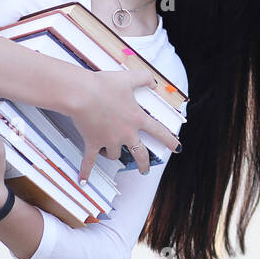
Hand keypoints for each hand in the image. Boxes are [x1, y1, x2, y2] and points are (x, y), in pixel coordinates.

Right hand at [66, 67, 180, 180]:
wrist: (82, 94)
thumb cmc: (104, 85)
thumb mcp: (129, 78)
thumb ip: (144, 79)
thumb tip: (153, 82)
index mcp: (137, 119)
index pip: (159, 132)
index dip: (170, 141)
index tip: (177, 148)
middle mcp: (126, 133)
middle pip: (140, 154)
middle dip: (144, 163)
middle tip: (145, 170)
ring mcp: (110, 140)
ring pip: (115, 155)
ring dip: (113, 154)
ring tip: (110, 152)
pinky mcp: (93, 143)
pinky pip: (89, 161)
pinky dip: (85, 171)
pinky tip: (84, 180)